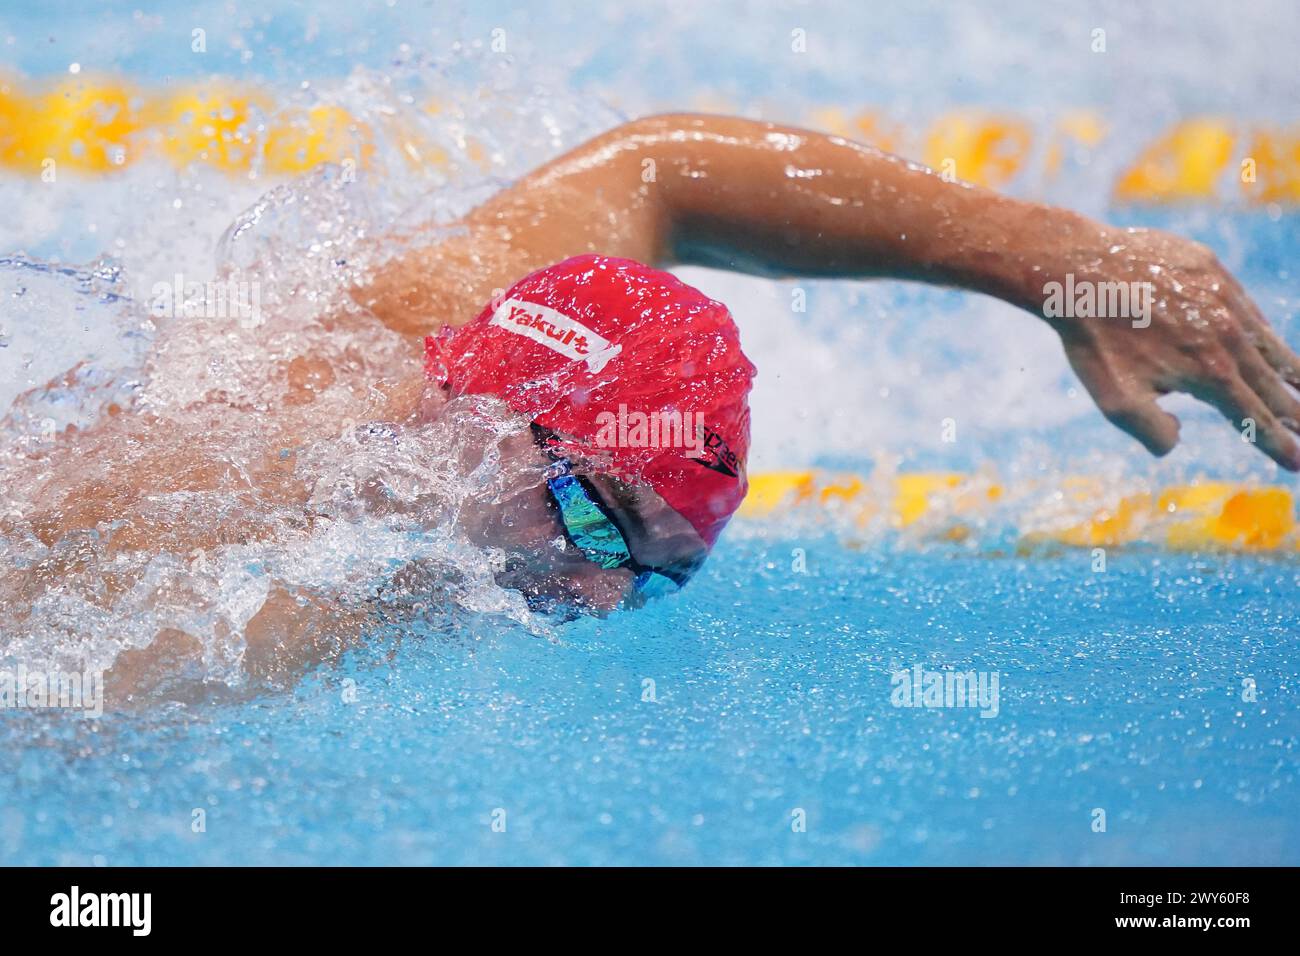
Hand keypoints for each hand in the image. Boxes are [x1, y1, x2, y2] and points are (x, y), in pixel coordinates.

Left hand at [1044, 225, 1299, 469]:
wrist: (1077, 272)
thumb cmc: (1093, 341)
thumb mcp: (1115, 402)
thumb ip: (1153, 432)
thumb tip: (1178, 436)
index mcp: (1210, 373)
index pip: (1255, 417)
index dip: (1278, 444)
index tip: (1296, 463)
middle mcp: (1229, 335)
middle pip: (1272, 382)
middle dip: (1297, 412)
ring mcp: (1225, 298)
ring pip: (1267, 342)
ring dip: (1290, 370)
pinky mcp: (1212, 270)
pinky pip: (1245, 307)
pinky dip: (1260, 330)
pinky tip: (1264, 342)